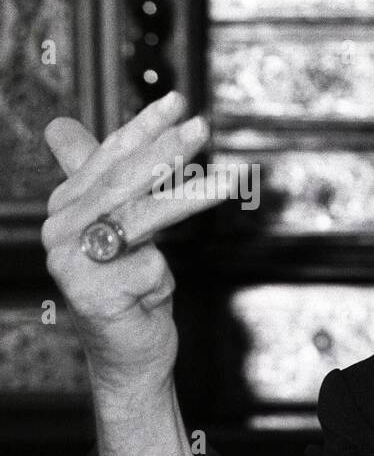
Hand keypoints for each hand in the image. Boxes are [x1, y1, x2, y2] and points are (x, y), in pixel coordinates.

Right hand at [41, 92, 225, 394]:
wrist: (128, 354)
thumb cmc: (131, 289)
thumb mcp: (122, 229)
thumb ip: (103, 180)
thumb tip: (59, 125)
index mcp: (67, 207)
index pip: (107, 157)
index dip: (142, 128)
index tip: (178, 101)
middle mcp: (61, 231)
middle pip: (124, 182)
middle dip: (167, 151)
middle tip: (202, 127)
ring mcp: (73, 264)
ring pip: (142, 218)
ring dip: (192, 195)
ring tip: (233, 178)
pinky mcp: (95, 295)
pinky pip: (150, 268)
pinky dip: (162, 278)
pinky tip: (154, 294)